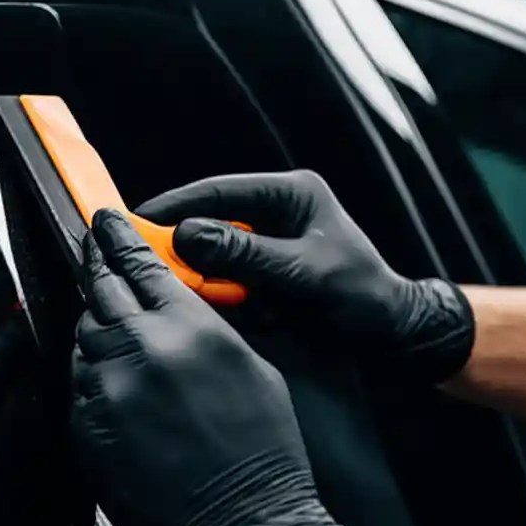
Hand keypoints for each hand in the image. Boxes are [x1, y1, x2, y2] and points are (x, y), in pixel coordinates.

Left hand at [70, 209, 344, 525]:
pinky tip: (117, 389)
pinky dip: (92, 378)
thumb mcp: (253, 367)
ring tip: (118, 338)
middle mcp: (142, 351)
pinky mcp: (87, 430)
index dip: (116, 238)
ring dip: (96, 330)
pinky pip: (78, 386)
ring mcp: (109, 392)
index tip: (104, 222)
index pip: (139, 265)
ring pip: (84, 339)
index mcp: (190, 328)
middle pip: (100, 292)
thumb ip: (205, 328)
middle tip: (94, 257)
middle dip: (97, 271)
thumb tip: (177, 308)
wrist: (246, 523)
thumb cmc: (263, 452)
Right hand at [138, 170, 474, 382]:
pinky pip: (226, 278)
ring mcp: (267, 243)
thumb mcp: (305, 273)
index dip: (175, 206)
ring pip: (213, 252)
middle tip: (143, 261)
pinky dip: (216, 292)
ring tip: (178, 287)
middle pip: (209, 220)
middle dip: (181, 243)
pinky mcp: (263, 272)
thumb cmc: (361, 295)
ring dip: (199, 273)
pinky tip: (213, 304)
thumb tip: (187, 234)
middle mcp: (274, 212)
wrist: (390, 334)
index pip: (219, 192)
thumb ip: (247, 254)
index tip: (135, 221)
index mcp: (290, 194)